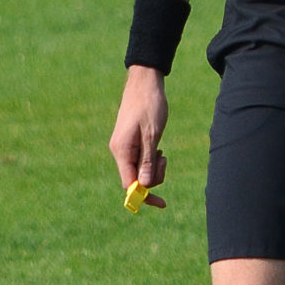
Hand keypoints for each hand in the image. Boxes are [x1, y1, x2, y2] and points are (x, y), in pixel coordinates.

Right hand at [109, 65, 169, 208]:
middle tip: (165, 159)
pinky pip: (139, 159)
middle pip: (135, 179)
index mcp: (122, 150)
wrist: (144, 82)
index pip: (130, 184)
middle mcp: (119, 151)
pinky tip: (158, 148)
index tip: (162, 203)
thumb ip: (148, 160)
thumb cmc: (149, 105)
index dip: (145, 196)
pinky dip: (150, 158)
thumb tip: (145, 185)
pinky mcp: (128, 141)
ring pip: (138, 169)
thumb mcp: (152, 134)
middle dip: (153, 177)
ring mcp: (123, 146)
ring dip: (153, 167)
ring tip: (162, 151)